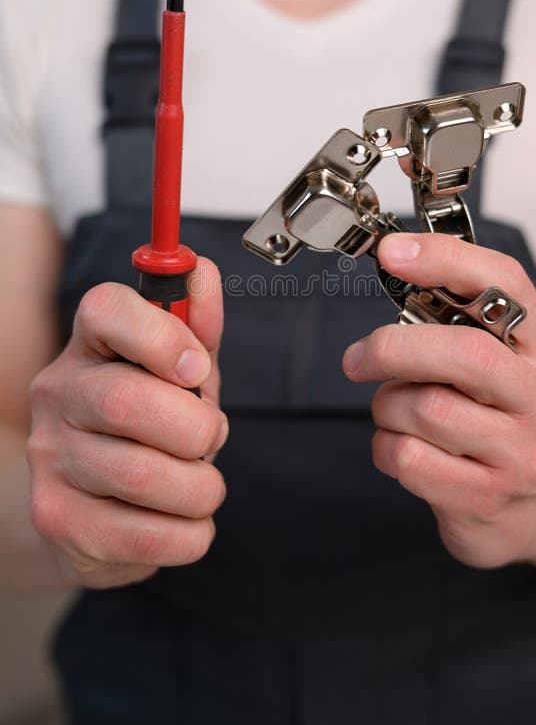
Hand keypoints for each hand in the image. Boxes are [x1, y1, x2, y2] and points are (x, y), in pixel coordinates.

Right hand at [26, 258, 226, 588]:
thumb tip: (206, 273)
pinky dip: (189, 535)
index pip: (106, 310)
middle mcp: (58, 394)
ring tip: (202, 486)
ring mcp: (50, 459)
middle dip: (197, 428)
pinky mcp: (58, 521)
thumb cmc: (150, 423)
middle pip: (127, 401)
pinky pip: (146, 537)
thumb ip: (198, 326)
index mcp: (91, 344)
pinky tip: (183, 523)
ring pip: (145, 477)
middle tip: (210, 438)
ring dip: (202, 488)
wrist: (96, 499)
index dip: (161, 335)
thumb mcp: (181, 371)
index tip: (197, 366)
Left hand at [342, 233, 535, 568]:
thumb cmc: (496, 421)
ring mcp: (520, 453)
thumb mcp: (492, 365)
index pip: (505, 284)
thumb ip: (455, 323)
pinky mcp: (487, 498)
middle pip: (463, 353)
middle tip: (357, 358)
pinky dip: (385, 447)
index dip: (446, 260)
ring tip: (393, 411)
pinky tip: (398, 447)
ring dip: (387, 405)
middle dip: (393, 348)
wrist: (532, 510)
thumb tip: (397, 269)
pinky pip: (409, 458)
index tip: (392, 254)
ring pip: (426, 409)